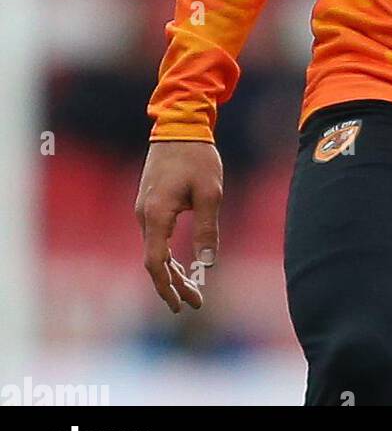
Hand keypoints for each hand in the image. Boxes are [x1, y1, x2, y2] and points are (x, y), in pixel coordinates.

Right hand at [134, 141, 222, 313]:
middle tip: (195, 302)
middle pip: (154, 261)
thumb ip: (207, 229)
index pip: (156, 263)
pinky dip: (167, 255)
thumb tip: (207, 264)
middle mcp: (144, 215)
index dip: (168, 287)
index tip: (183, 305)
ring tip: (192, 289)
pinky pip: (155, 238)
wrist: (180, 126)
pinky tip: (181, 265)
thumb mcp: (210, 193)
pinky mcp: (149, 204)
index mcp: (157, 214)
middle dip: (173, 285)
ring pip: (154, 251)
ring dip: (171, 272)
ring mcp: (144, 210)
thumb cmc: (197, 158)